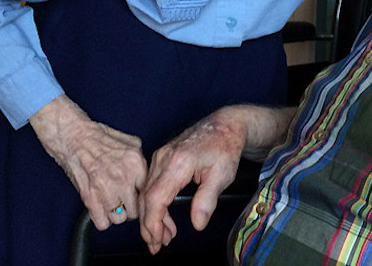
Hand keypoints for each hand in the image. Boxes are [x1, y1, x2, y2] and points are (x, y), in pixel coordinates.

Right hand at [29, 95, 147, 230]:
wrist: (73, 135)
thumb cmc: (98, 137)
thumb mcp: (130, 142)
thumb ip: (142, 160)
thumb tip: (150, 174)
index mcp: (136, 164)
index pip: (149, 195)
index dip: (143, 198)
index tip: (138, 198)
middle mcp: (124, 178)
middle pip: (136, 211)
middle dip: (130, 209)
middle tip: (124, 202)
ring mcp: (106, 189)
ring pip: (119, 220)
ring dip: (116, 215)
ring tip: (111, 204)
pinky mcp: (89, 197)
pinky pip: (102, 223)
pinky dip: (102, 219)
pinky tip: (101, 209)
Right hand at [139, 108, 249, 254]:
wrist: (225, 125)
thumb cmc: (225, 146)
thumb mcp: (222, 176)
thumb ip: (207, 201)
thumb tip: (197, 223)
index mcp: (178, 162)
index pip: (156, 197)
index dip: (153, 222)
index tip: (157, 240)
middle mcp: (163, 158)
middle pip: (146, 197)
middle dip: (149, 225)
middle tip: (157, 246)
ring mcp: (160, 157)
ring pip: (146, 192)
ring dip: (152, 217)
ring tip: (164, 237)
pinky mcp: (161, 159)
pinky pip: (151, 185)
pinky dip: (155, 204)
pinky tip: (164, 219)